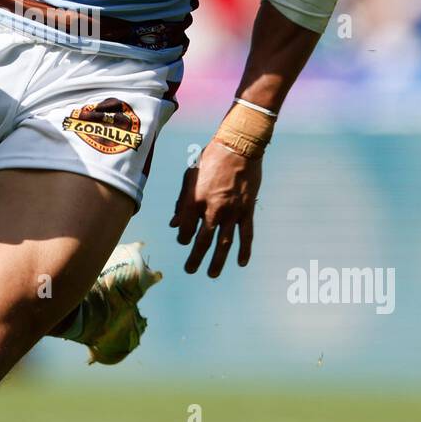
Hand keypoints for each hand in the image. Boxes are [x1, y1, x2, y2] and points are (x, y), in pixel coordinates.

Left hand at [169, 139, 261, 275]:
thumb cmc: (210, 159)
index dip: (183, 237)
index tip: (183, 240)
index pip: (185, 229)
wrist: (238, 147)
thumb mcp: (189, 176)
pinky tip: (241, 263)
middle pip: (202, 241)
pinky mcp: (246, 210)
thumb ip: (182, 202)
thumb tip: (174, 223)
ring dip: (217, 261)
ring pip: (223, 243)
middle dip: (195, 258)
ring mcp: (231, 211)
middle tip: (189, 270)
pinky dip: (244, 250)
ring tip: (211, 274)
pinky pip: (246, 234)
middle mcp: (212, 209)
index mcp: (195, 200)